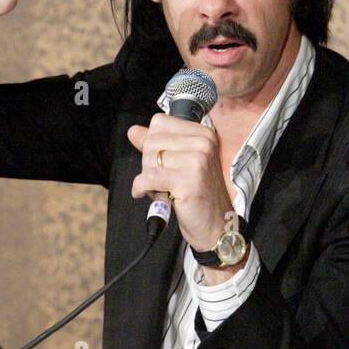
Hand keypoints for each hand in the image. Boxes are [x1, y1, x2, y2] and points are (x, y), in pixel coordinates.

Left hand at [127, 115, 231, 253]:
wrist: (215, 225)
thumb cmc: (196, 194)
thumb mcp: (178, 163)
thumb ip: (156, 144)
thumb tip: (133, 130)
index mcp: (203, 134)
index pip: (159, 123)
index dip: (153, 144)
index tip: (163, 162)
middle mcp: (203, 143)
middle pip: (152, 141)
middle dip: (149, 163)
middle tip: (163, 180)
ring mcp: (198, 161)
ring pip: (150, 159)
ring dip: (149, 178)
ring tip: (164, 189)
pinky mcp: (188, 180)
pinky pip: (149, 177)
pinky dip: (142, 187)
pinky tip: (148, 194)